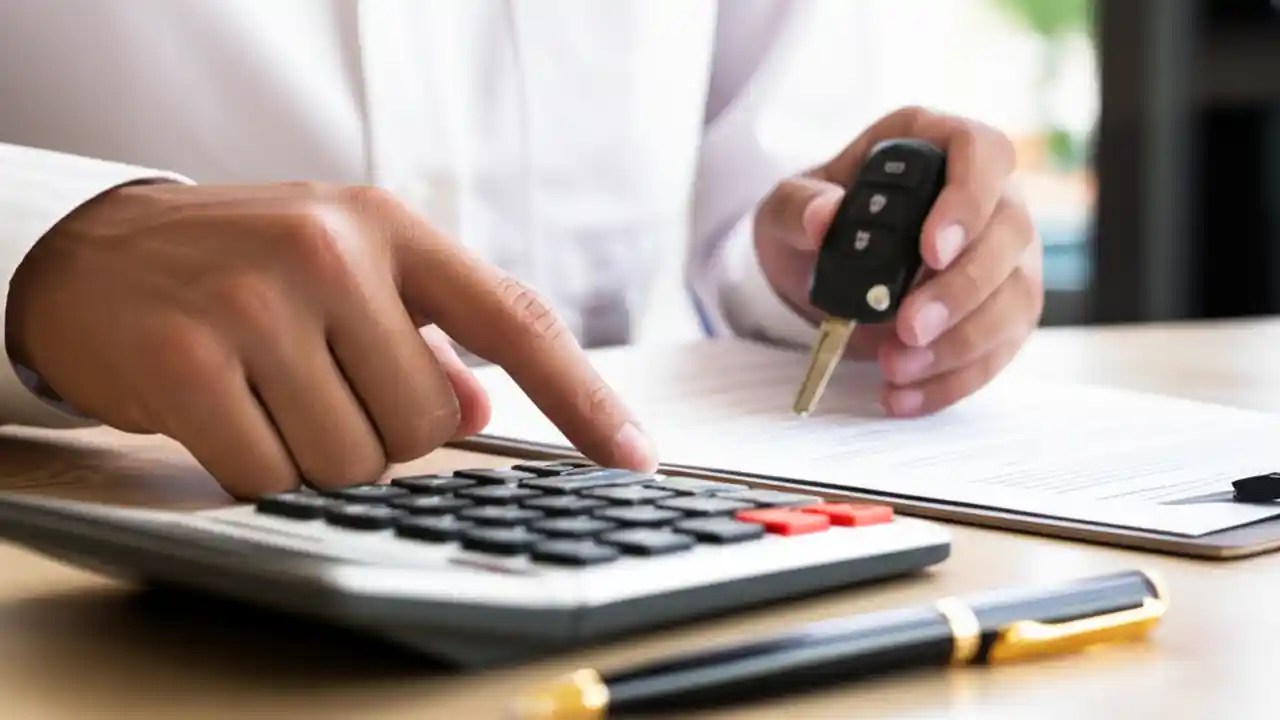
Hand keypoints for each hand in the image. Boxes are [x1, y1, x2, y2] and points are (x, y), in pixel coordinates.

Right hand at [6, 182, 655, 497]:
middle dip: (383, 432)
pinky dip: (258, 469)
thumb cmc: (245, 264)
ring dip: (318, 452)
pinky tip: (225, 412)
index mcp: (390, 227)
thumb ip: (427, 333)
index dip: (583, 400)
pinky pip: (273, 477)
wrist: (96, 253)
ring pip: (353, 461)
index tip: (635, 456)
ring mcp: (258, 302)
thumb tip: (482, 410)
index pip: (516, 322)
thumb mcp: (347, 270)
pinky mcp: (190, 361)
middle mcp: (332, 251)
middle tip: (323, 384)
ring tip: (270, 391)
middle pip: (425, 426)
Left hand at [755, 106, 1043, 415]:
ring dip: (961, 343)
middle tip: (908, 328)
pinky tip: (904, 396)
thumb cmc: (813, 220)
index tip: (932, 249)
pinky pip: (999, 349)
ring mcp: (1004, 254)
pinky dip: (954, 381)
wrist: (817, 268)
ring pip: (1015, 298)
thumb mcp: (785, 207)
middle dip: (961, 291)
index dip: (968, 200)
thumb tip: (823, 217)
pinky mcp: (1002, 310)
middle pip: (1009, 234)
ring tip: (896, 368)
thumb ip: (799, 206)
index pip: (983, 153)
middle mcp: (990, 195)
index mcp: (937, 145)